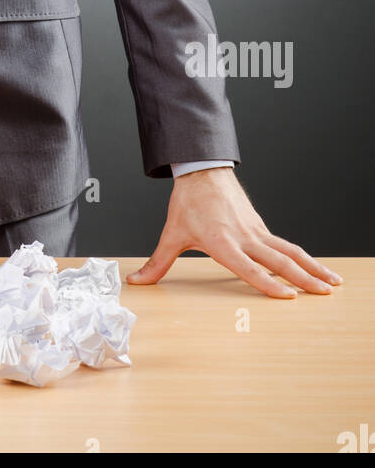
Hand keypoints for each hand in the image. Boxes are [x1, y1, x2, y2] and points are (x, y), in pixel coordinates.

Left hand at [126, 168, 342, 297]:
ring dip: (312, 266)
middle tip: (325, 292)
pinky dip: (302, 257)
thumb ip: (157, 262)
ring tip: (332, 282)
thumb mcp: (171, 233)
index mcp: (223, 242)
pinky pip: (284, 244)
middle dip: (305, 278)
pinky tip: (313, 267)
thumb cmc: (188, 202)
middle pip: (280, 260)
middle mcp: (244, 237)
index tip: (290, 297)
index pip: (248, 268)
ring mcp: (255, 231)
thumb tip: (136, 281)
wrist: (201, 170)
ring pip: (289, 251)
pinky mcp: (259, 226)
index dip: (268, 283)